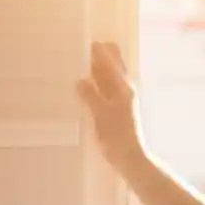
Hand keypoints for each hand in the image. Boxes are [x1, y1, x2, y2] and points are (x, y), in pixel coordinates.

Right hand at [76, 41, 146, 175]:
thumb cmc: (117, 138)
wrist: (131, 160)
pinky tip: (81, 91)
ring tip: (73, 71)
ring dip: (92, 72)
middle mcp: (124, 89)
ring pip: (106, 77)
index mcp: (122, 86)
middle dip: (94, 58)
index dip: (95, 48)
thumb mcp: (100, 115)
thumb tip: (80, 80)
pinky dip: (93, 86)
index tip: (77, 45)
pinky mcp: (116, 110)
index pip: (109, 56)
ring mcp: (120, 99)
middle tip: (73, 58)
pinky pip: (103, 90)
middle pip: (110, 63)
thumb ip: (90, 95)